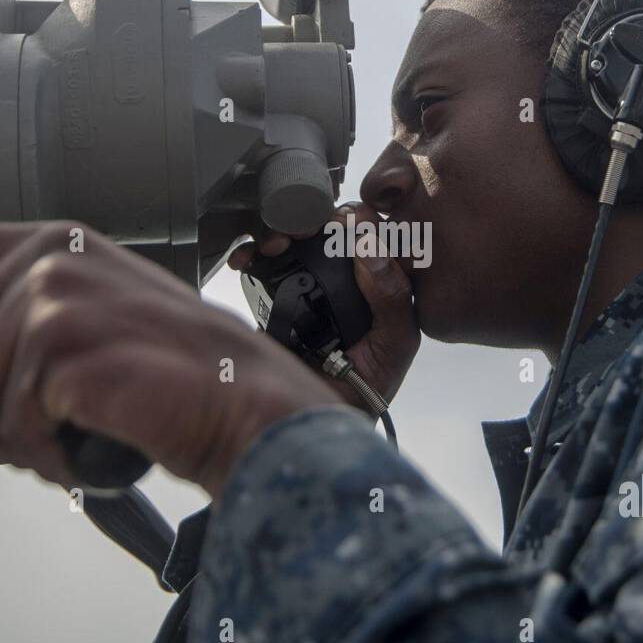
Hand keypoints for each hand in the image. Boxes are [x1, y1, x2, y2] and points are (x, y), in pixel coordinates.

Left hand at [0, 220, 342, 497]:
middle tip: (33, 413)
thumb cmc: (181, 373)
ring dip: (16, 438)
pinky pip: (10, 426)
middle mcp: (48, 259)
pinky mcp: (64, 348)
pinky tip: (92, 439)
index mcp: (52, 242)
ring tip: (75, 427)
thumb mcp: (97, 308)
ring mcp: (54, 300)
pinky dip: (49, 455)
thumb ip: (23, 305)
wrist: (247, 405)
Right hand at [227, 201, 419, 414]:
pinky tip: (248, 258)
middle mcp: (345, 276)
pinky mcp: (275, 293)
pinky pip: (262, 260)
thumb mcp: (395, 344)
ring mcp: (308, 282)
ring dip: (280, 230)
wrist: (315, 422)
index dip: (358, 219)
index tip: (341, 223)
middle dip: (312, 220)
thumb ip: (393, 297)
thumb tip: (369, 245)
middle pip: (328, 226)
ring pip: (294, 236)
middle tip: (299, 233)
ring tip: (274, 245)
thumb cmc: (365, 385)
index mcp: (381, 281)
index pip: (374, 232)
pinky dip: (251, 250)